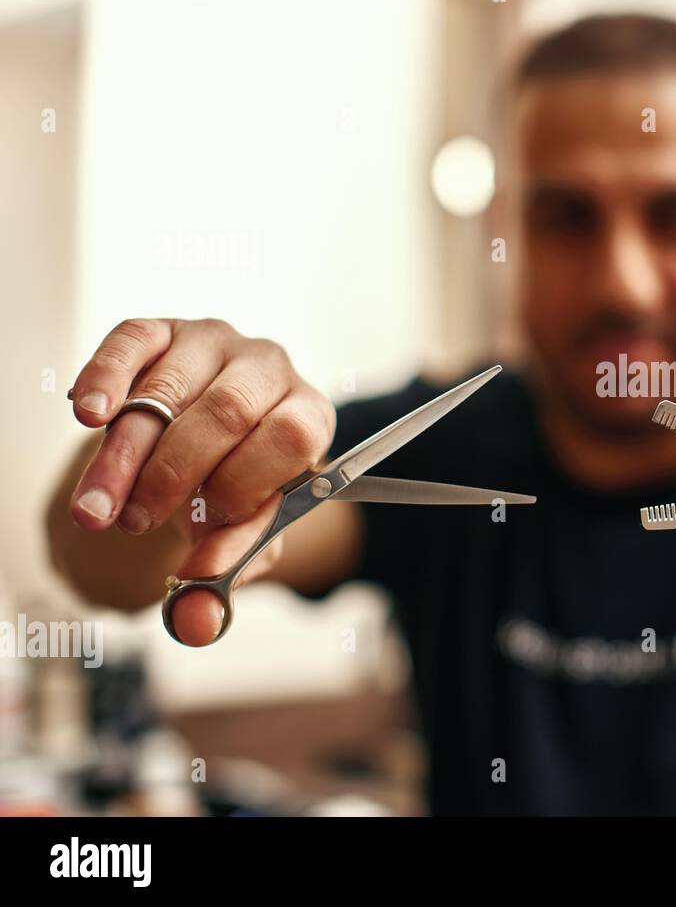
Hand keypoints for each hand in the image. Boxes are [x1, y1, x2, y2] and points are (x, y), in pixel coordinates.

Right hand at [67, 319, 334, 643]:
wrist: (204, 449)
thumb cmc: (233, 490)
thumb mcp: (242, 536)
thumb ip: (226, 575)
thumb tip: (196, 622)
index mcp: (309, 415)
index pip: (292, 439)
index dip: (245, 487)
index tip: (203, 532)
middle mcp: (270, 368)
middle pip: (226, 412)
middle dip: (174, 475)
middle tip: (133, 524)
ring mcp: (216, 342)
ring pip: (168, 390)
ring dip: (125, 455)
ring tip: (98, 508)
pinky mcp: (163, 331)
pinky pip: (133, 342)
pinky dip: (107, 378)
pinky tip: (89, 416)